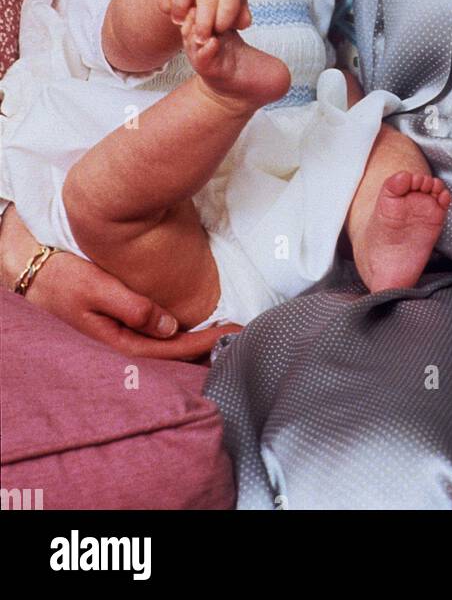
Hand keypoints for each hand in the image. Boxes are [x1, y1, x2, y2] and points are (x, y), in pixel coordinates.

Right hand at [1, 204, 239, 359]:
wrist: (34, 273)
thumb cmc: (63, 278)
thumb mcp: (98, 289)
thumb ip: (133, 308)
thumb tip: (170, 326)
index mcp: (120, 342)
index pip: (174, 348)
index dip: (208, 341)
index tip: (236, 330)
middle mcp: (123, 345)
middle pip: (175, 353)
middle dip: (209, 344)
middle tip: (243, 331)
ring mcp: (122, 337)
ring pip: (168, 345)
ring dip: (198, 339)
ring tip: (227, 329)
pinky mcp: (120, 325)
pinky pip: (157, 334)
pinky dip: (180, 331)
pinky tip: (195, 322)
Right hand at [157, 0, 251, 41]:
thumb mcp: (233, 8)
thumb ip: (240, 18)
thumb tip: (243, 23)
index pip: (230, 0)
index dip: (225, 18)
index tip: (219, 31)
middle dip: (204, 22)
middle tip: (201, 39)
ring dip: (181, 9)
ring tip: (180, 23)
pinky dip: (166, 4)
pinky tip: (170, 12)